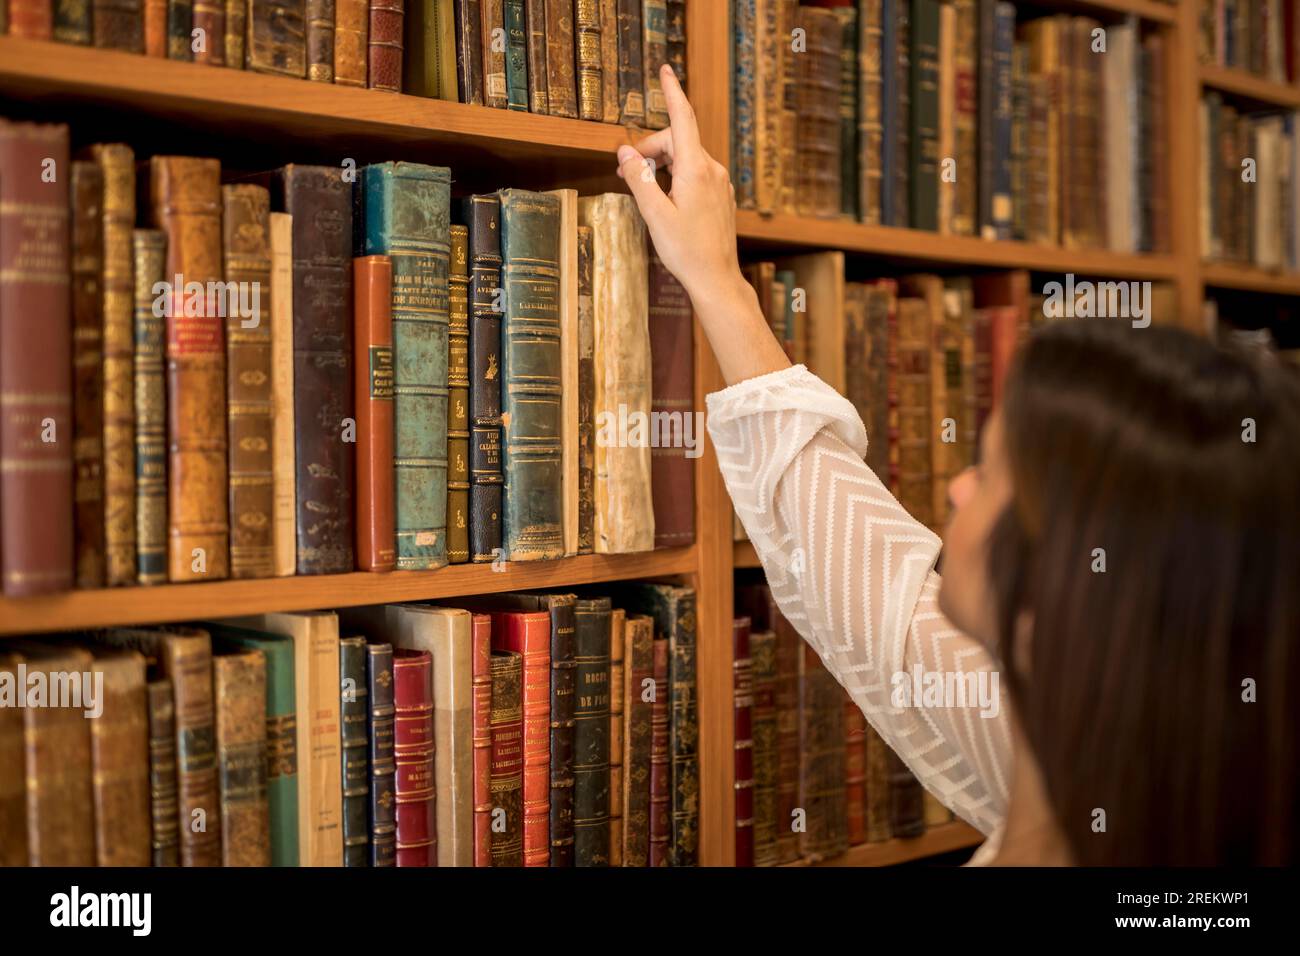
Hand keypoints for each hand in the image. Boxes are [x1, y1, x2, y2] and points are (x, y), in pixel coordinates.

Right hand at [616, 64, 788, 385]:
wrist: (716, 278)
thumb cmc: (685, 251)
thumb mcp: (654, 214)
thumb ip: (638, 178)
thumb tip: (625, 150)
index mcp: (695, 170)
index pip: (682, 119)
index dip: (672, 92)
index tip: (666, 70)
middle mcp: (712, 169)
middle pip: (677, 140)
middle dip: (650, 149)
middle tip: (626, 172)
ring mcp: (719, 182)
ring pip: (685, 157)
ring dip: (661, 165)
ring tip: (643, 189)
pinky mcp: (720, 195)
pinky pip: (695, 173)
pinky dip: (675, 176)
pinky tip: (665, 200)